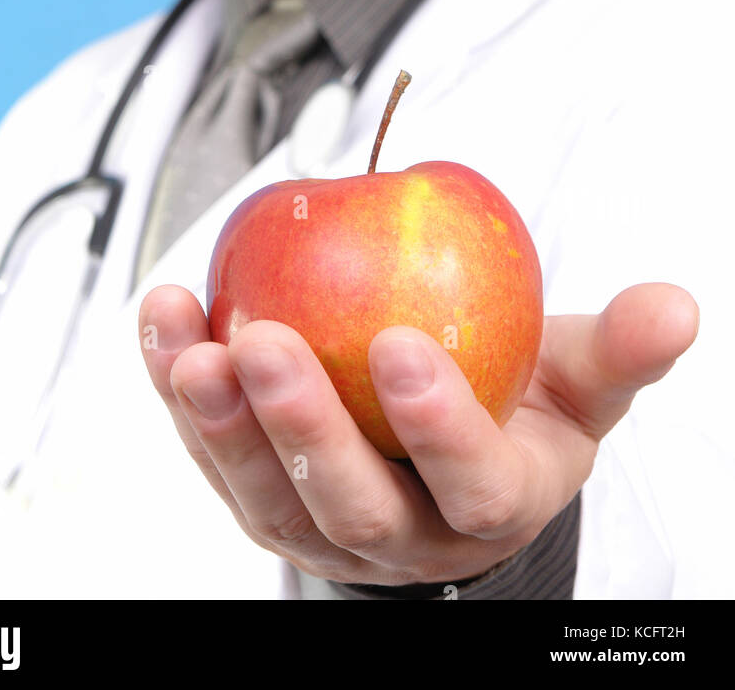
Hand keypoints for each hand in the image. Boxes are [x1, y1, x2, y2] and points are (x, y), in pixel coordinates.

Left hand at [138, 282, 697, 586]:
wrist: (451, 439)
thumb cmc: (520, 399)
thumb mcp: (577, 378)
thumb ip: (618, 348)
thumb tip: (675, 305)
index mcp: (491, 502)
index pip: (468, 481)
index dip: (436, 425)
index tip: (400, 346)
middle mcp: (402, 535)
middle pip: (350, 502)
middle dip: (305, 428)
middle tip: (267, 343)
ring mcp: (322, 524)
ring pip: (264, 493)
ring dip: (221, 421)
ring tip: (193, 346)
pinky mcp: (261, 495)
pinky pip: (213, 451)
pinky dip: (177, 390)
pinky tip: (164, 318)